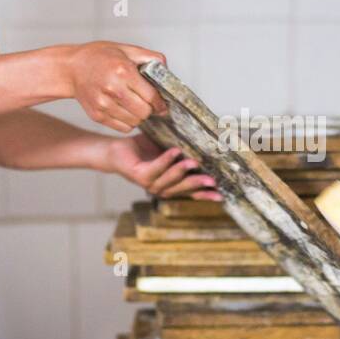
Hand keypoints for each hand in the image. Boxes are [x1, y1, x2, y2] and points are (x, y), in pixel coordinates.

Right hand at [67, 41, 168, 132]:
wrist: (70, 68)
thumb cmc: (99, 57)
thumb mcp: (125, 49)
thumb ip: (149, 57)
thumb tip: (166, 68)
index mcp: (122, 71)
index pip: (151, 96)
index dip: (160, 103)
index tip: (162, 104)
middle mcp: (112, 89)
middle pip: (144, 112)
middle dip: (150, 109)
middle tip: (148, 104)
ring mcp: (103, 104)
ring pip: (135, 122)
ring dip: (139, 116)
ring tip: (134, 105)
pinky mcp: (97, 115)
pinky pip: (123, 128)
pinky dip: (128, 122)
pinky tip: (124, 110)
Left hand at [106, 132, 222, 201]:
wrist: (118, 151)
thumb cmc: (145, 151)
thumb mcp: (170, 152)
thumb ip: (186, 152)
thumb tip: (208, 143)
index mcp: (172, 185)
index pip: (192, 192)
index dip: (205, 195)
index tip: (221, 195)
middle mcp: (162, 188)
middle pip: (183, 188)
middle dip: (197, 184)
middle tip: (212, 180)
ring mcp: (150, 184)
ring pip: (169, 180)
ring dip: (181, 171)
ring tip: (194, 162)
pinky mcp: (139, 176)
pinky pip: (155, 169)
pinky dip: (165, 160)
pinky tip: (175, 151)